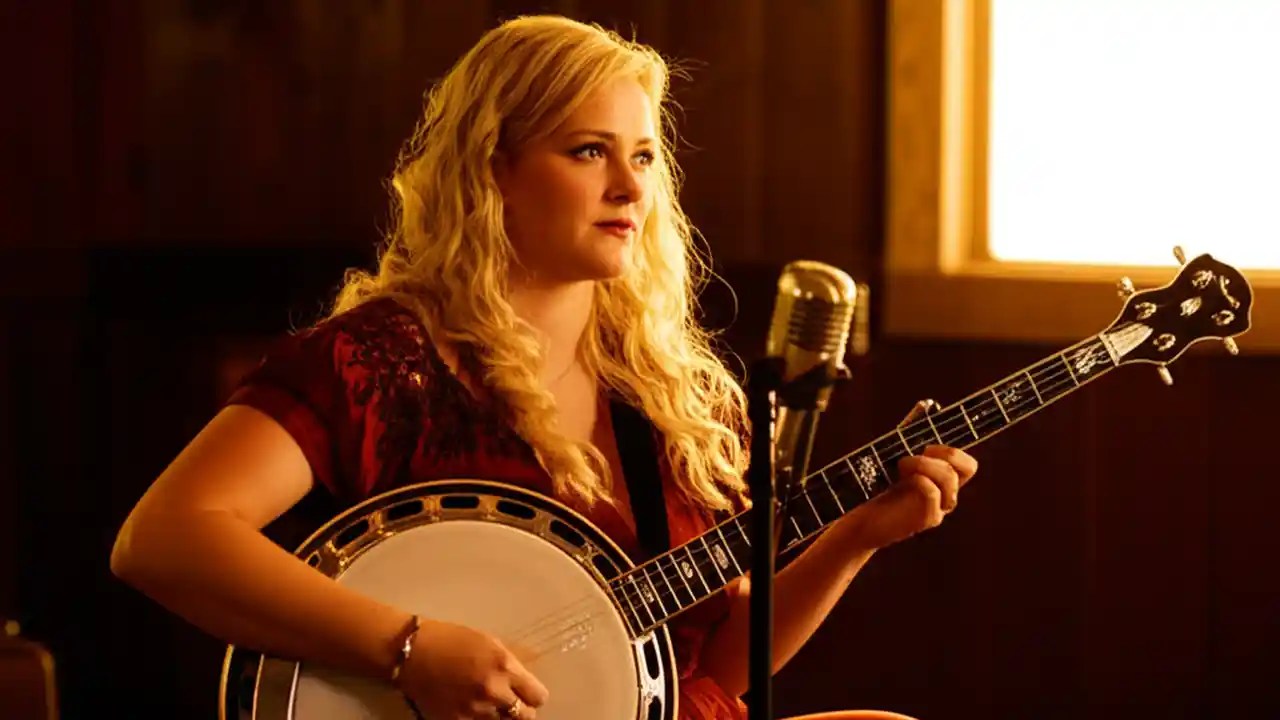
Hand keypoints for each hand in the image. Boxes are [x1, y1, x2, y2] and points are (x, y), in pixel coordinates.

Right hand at [400, 619, 547, 718]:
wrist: (411, 653)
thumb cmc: (450, 639)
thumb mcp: (488, 642)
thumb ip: (511, 663)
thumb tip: (529, 676)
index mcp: (504, 667)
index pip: (538, 696)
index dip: (534, 695)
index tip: (527, 692)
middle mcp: (493, 692)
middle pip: (526, 716)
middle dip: (521, 708)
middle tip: (511, 701)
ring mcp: (474, 711)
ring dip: (499, 715)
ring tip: (487, 703)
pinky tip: (470, 708)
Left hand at [835, 400, 978, 550]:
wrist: (857, 517)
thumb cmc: (873, 486)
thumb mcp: (892, 454)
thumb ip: (910, 433)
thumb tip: (928, 404)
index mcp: (940, 480)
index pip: (967, 465)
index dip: (959, 450)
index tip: (933, 441)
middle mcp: (945, 495)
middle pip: (968, 467)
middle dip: (946, 452)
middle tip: (918, 453)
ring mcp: (939, 509)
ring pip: (949, 477)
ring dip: (924, 463)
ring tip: (900, 466)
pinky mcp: (927, 520)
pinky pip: (932, 492)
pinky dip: (918, 481)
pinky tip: (901, 483)